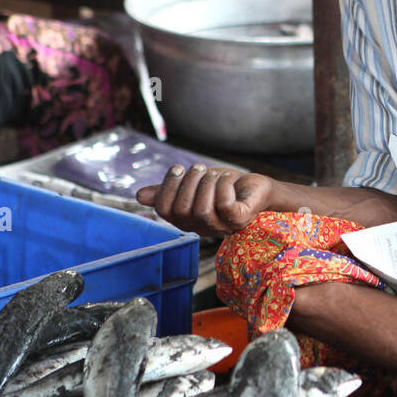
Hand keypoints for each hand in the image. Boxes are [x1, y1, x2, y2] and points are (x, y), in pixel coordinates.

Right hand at [134, 164, 275, 236]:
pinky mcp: (240, 219)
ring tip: (214, 174)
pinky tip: (228, 180)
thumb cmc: (223, 187)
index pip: (164, 210)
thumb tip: (139, 196)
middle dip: (189, 183)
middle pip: (182, 210)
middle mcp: (202, 227)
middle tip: (199, 169)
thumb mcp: (193, 185)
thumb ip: (169, 190)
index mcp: (187, 220)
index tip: (178, 169)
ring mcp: (222, 226)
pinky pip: (225, 205)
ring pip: (202, 210)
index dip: (167, 187)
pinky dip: (224, 187)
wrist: (256, 188)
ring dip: (206, 184)